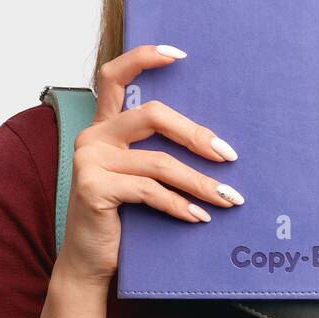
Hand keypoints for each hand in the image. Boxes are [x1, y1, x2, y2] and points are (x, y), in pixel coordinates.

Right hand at [52, 44, 244, 289]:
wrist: (91, 263)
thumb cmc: (123, 218)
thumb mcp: (139, 177)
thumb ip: (157, 152)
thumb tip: (218, 143)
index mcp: (104, 127)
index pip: (115, 76)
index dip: (144, 58)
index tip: (181, 54)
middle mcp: (92, 136)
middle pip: (151, 114)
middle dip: (196, 134)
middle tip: (229, 155)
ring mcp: (89, 160)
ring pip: (158, 161)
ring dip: (199, 182)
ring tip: (227, 198)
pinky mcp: (92, 187)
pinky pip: (149, 190)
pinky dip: (179, 204)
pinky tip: (198, 216)